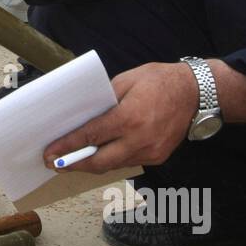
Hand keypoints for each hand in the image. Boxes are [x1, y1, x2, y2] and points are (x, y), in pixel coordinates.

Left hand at [42, 62, 198, 173]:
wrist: (196, 93)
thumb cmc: (158, 81)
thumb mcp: (126, 81)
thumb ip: (103, 102)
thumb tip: (81, 118)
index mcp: (129, 118)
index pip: (90, 136)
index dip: (67, 146)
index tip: (50, 153)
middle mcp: (140, 140)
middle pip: (99, 162)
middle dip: (74, 164)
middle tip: (55, 164)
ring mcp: (151, 152)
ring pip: (113, 165)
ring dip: (92, 164)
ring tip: (72, 161)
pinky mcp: (158, 157)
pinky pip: (128, 163)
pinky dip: (111, 160)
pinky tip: (99, 155)